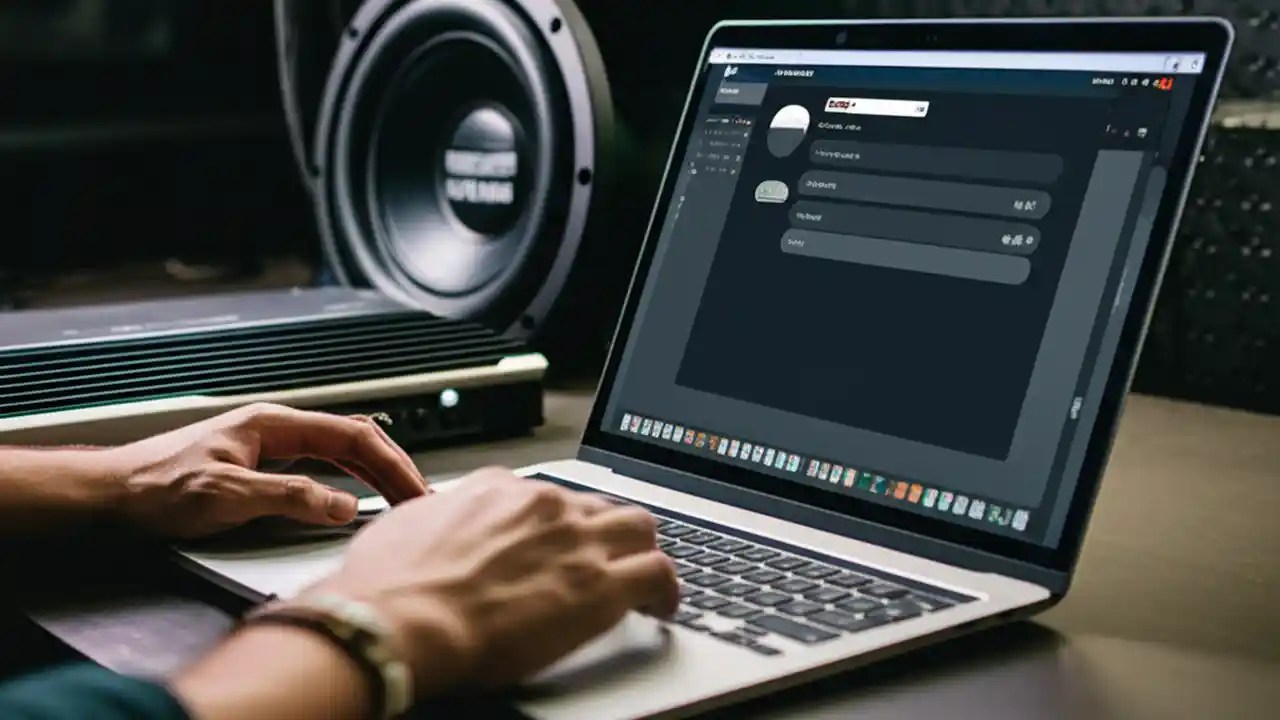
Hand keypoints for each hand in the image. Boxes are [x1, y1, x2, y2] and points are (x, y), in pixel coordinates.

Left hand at [104, 403, 426, 537]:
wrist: (111, 497)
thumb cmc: (154, 488)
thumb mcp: (226, 496)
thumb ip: (289, 497)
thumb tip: (344, 505)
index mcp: (274, 423)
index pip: (352, 436)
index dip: (390, 464)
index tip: (413, 490)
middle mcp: (276, 430)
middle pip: (354, 442)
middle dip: (393, 468)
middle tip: (420, 499)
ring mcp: (270, 449)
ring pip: (341, 455)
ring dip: (375, 476)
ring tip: (402, 500)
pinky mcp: (262, 472)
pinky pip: (321, 470)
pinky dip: (351, 485)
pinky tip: (359, 502)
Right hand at [306, 467, 679, 694]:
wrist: (404, 620)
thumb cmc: (391, 588)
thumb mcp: (404, 528)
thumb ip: (435, 521)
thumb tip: (432, 530)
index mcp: (498, 490)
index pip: (546, 495)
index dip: (556, 522)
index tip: (556, 541)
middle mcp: (544, 505)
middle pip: (598, 504)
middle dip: (606, 529)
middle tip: (605, 557)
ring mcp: (577, 541)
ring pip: (639, 526)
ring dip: (640, 550)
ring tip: (641, 576)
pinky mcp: (602, 586)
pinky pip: (659, 574)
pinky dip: (666, 590)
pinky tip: (662, 607)